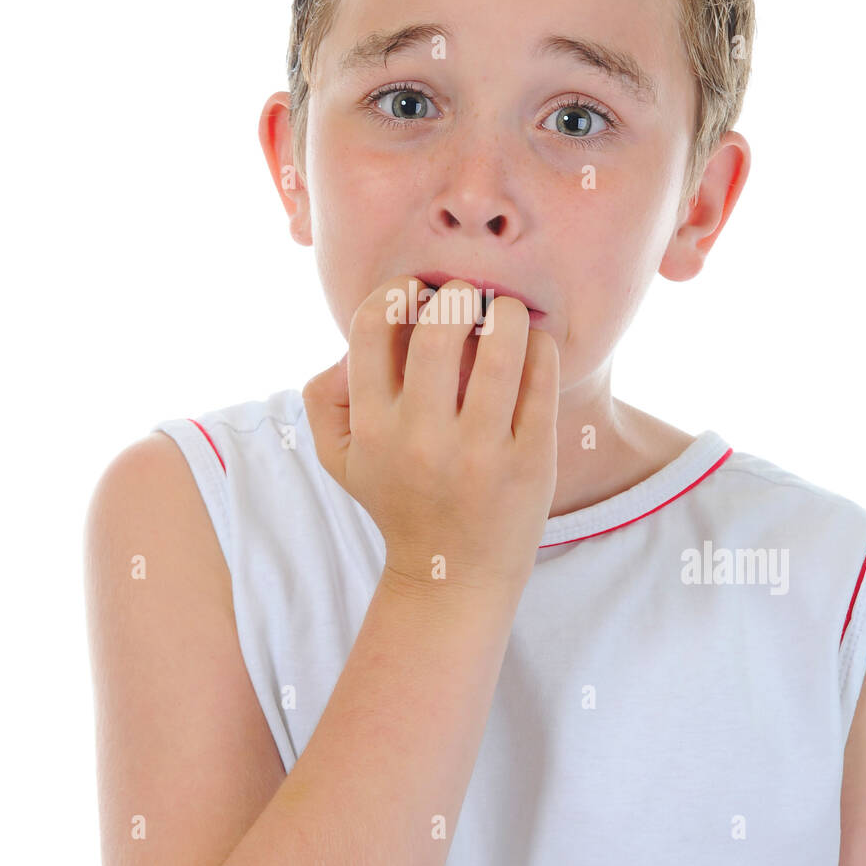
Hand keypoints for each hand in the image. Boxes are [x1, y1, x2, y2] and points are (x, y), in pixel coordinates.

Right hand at [303, 275, 559, 596]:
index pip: (373, 328)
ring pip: (501, 349)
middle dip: (458, 295)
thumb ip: (324, 397)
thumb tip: (350, 343)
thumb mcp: (338, 458)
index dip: (397, 292)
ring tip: (505, 313)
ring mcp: (480, 452)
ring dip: (506, 313)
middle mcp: (423, 438)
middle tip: (468, 298)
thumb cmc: (397, 499)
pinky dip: (539, 346)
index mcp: (373, 427)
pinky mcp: (530, 462)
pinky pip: (541, 380)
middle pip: (440, 328)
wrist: (451, 574)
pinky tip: (531, 346)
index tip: (418, 291)